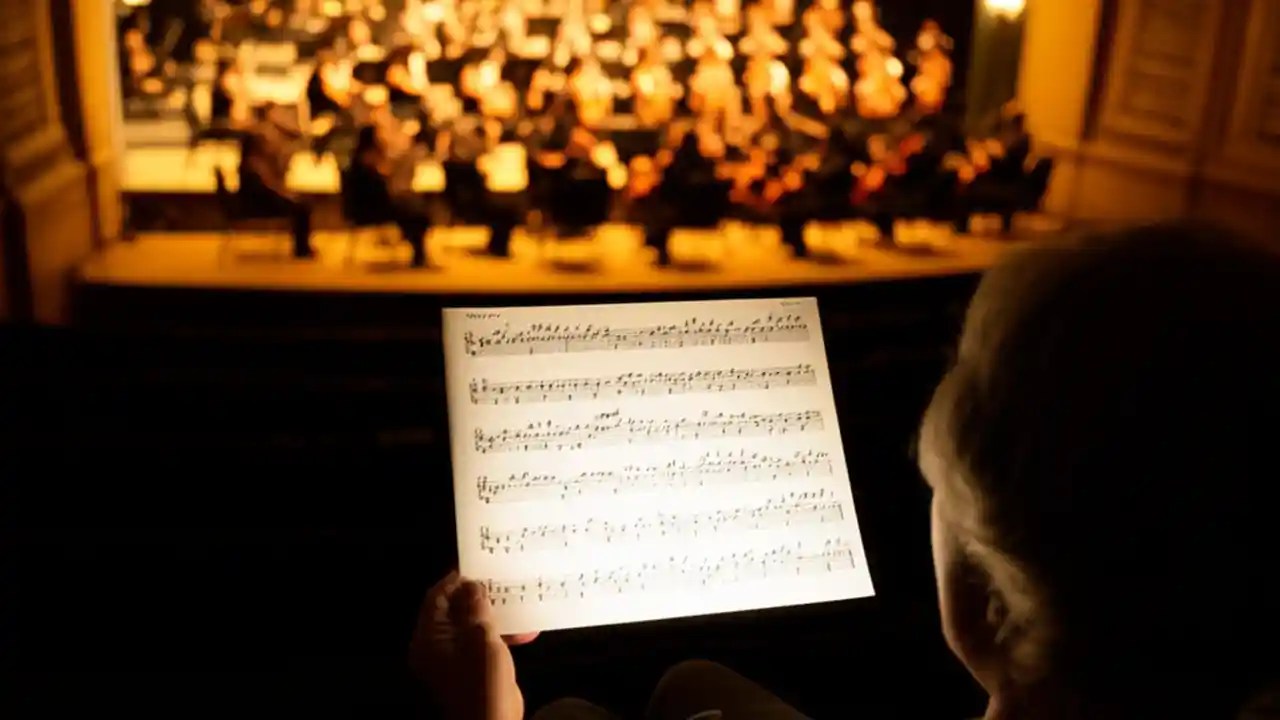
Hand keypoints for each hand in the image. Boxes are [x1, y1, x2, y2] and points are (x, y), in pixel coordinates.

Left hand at [410, 572, 538, 719]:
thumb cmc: (481, 679)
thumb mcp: (480, 637)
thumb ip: (475, 607)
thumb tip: (473, 585)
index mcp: (429, 637)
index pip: (436, 598)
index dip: (456, 580)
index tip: (479, 565)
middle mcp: (436, 646)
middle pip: (454, 610)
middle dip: (479, 595)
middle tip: (501, 578)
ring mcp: (455, 659)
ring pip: (472, 625)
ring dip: (495, 614)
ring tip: (517, 597)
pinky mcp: (473, 669)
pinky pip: (483, 643)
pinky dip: (501, 634)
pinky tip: (526, 628)